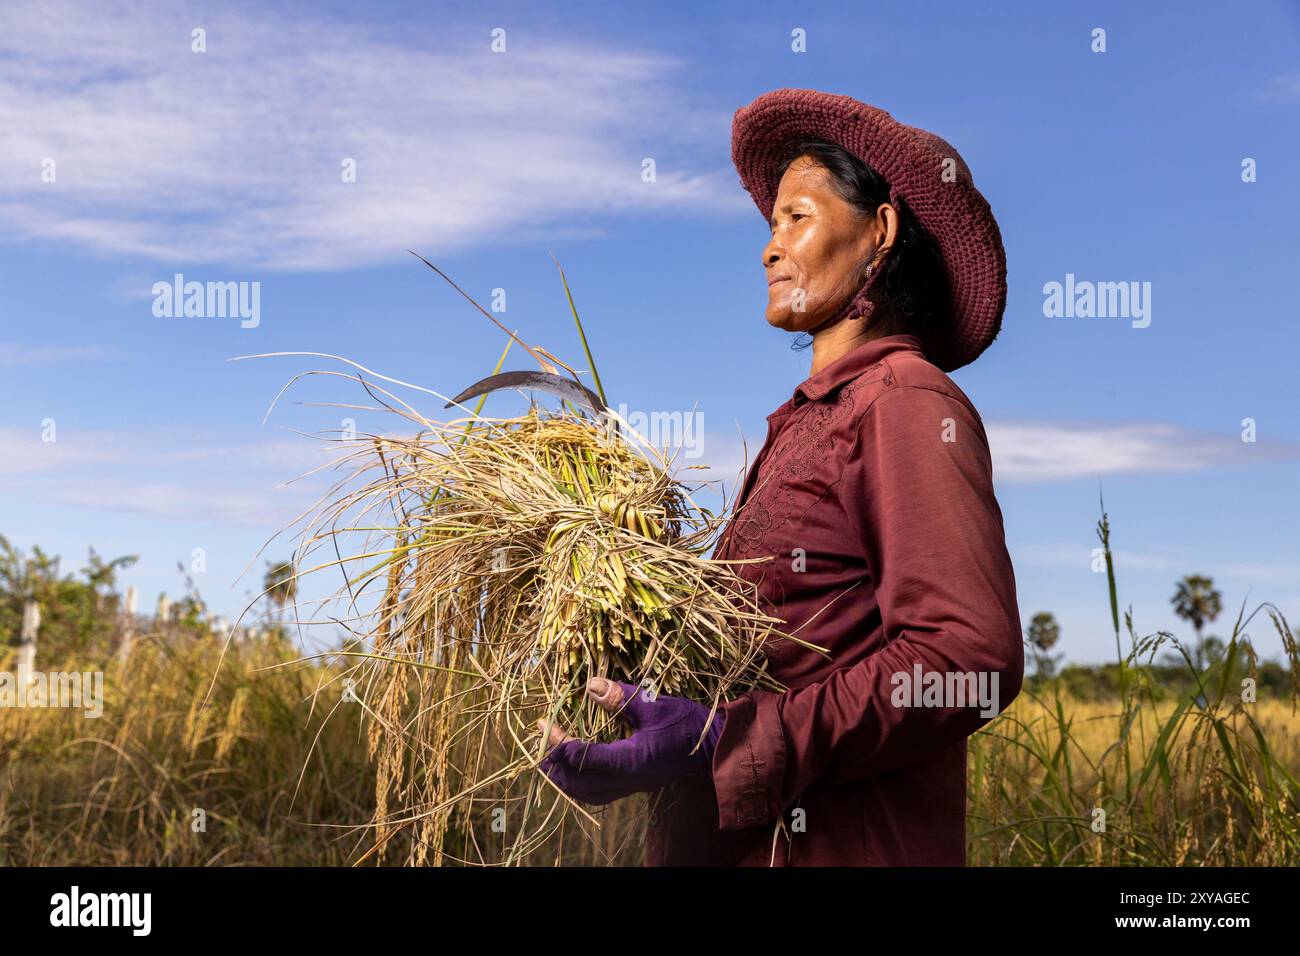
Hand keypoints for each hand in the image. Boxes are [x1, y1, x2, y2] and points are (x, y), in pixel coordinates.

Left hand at [536, 677, 725, 804]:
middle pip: (578, 785)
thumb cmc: (687, 724)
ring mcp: (632, 784)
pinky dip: (582, 783)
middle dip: (555, 767)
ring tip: (551, 761)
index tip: (544, 725)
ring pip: (588, 794)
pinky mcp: (637, 783)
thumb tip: (590, 685)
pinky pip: (600, 792)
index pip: (582, 758)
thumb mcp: (654, 704)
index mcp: (629, 761)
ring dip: (566, 780)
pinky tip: (579, 769)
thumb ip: (621, 698)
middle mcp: (627, 779)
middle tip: (539, 745)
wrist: (716, 746)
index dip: (559, 743)